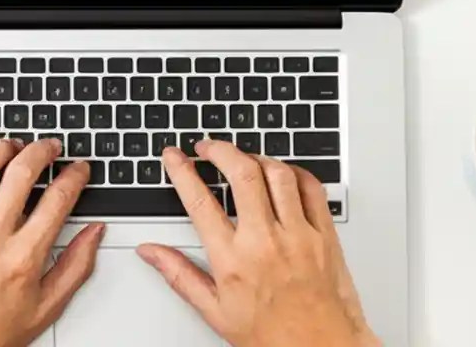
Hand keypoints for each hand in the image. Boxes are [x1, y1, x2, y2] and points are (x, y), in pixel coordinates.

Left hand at [0, 138, 103, 346]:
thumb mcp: (44, 310)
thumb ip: (75, 268)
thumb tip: (94, 234)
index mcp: (24, 258)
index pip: (58, 199)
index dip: (74, 175)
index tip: (78, 169)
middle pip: (22, 172)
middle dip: (43, 151)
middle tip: (49, 148)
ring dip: (1, 148)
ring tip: (12, 146)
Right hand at [137, 140, 378, 346]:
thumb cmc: (272, 336)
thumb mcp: (215, 311)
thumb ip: (179, 275)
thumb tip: (150, 253)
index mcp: (233, 260)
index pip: (199, 201)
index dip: (181, 171)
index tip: (175, 157)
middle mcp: (265, 242)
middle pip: (242, 174)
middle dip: (219, 150)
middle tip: (207, 147)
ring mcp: (298, 235)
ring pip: (278, 174)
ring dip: (256, 158)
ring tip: (243, 159)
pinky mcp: (324, 234)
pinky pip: (311, 188)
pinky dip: (294, 172)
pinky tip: (282, 174)